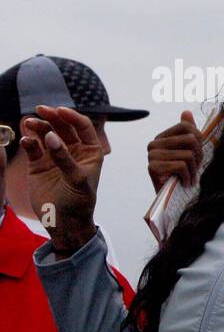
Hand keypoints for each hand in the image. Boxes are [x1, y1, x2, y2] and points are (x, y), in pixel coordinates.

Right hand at [19, 105, 101, 250]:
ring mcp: (55, 156)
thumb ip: (64, 158)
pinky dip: (29, 141)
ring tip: (29, 122)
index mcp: (90, 152)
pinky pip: (33, 147)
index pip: (83, 127)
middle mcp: (73, 151)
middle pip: (63, 127)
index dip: (72, 116)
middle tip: (40, 109)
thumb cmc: (78, 202)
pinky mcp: (38, 164)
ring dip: (39, 126)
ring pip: (46, 134)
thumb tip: (52, 136)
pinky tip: (26, 141)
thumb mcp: (76, 180)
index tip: (60, 110)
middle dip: (53, 117)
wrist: (64, 222)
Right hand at [146, 110, 202, 190]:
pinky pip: (182, 166)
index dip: (199, 140)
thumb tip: (186, 112)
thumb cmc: (182, 175)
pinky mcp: (152, 168)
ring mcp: (151, 156)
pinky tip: (184, 183)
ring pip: (188, 155)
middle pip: (190, 140)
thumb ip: (187, 132)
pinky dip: (188, 177)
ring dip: (194, 170)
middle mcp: (154, 144)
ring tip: (189, 178)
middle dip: (199, 157)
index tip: (198, 155)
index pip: (187, 127)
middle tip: (195, 169)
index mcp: (162, 138)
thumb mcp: (189, 152)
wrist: (173, 199)